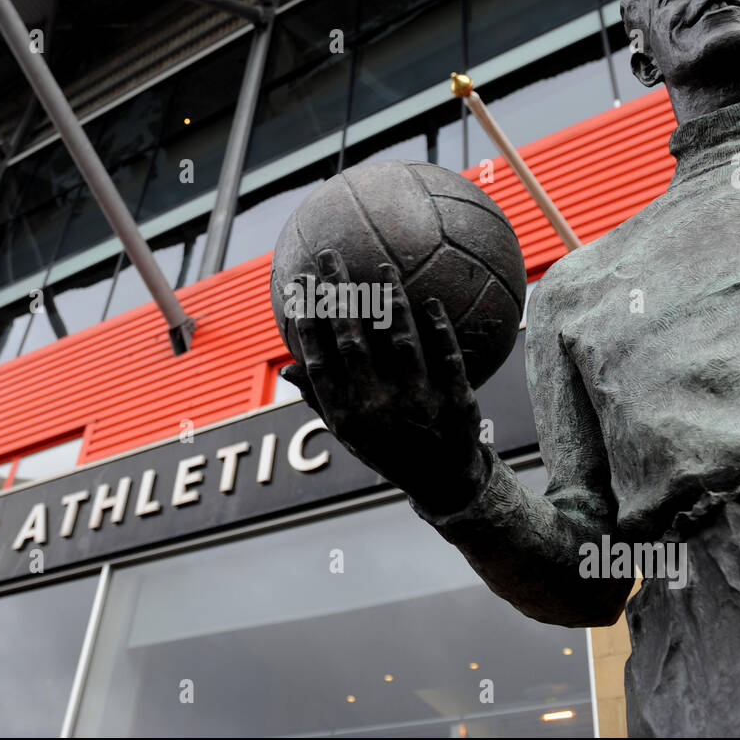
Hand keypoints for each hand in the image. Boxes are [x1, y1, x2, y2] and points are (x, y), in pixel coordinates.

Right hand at [280, 249, 489, 515]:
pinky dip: (438, 327)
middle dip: (338, 293)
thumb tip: (286, 369)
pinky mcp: (453, 400)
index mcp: (347, 414)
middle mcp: (377, 407)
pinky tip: (431, 299)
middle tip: (330, 256)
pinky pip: (446, 355)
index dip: (307, 319)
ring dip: (391, 300)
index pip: (319, 358)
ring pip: (401, 341)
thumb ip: (320, 399)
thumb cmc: (389, 450)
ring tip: (384, 267)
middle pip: (352, 339)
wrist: (443, 483)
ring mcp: (417, 403)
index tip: (300, 285)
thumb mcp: (349, 435)